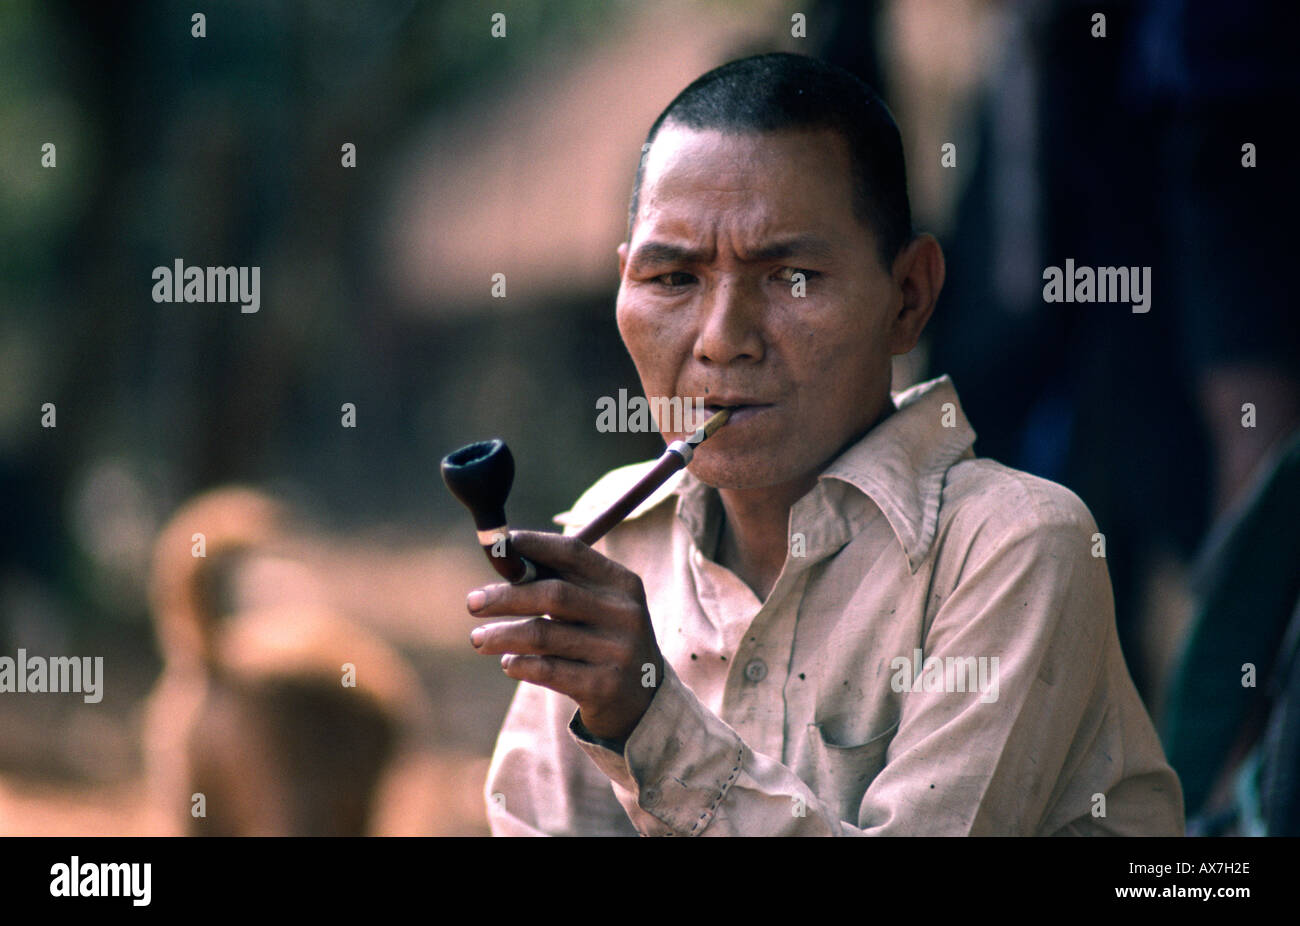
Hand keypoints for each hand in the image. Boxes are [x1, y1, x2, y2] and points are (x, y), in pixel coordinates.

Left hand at [466, 530, 663, 743]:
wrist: (643, 700)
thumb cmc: (604, 641)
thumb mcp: (598, 607)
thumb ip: (561, 582)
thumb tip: (506, 560)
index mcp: (622, 584)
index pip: (572, 553)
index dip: (531, 546)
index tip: (497, 549)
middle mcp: (624, 614)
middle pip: (552, 595)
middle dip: (505, 597)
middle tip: (472, 603)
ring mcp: (617, 651)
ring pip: (543, 635)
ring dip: (502, 635)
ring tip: (477, 639)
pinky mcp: (604, 686)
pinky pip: (548, 670)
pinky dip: (520, 665)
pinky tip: (507, 663)